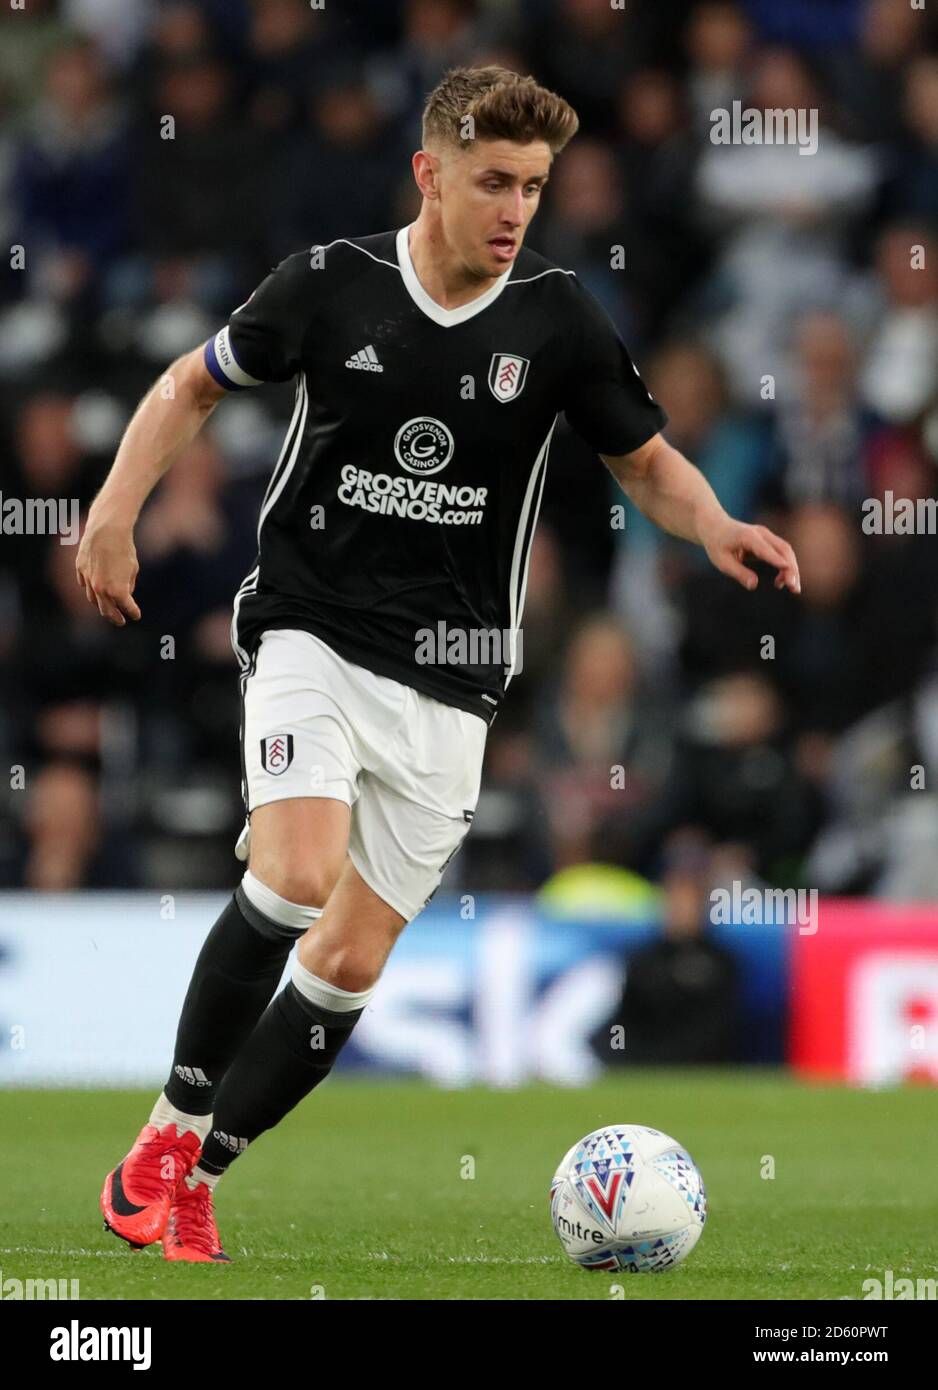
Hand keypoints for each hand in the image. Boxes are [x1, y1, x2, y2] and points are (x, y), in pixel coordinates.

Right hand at [75, 509, 141, 625]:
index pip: (127, 607)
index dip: (133, 613)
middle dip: (115, 617)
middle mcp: (100, 589)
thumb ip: (128, 585)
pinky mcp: (80, 569)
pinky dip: (90, 589)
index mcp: (117, 591)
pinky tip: (95, 591)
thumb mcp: (132, 568)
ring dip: (101, 605)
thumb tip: (124, 594)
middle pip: (107, 610)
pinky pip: (83, 584)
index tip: (136, 616)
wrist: (107, 529)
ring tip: (107, 609)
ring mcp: (87, 580)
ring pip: (93, 599)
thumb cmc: (124, 548)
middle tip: (120, 621)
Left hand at [698, 512, 799, 593]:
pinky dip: (785, 567)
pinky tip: (780, 582)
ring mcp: (767, 536)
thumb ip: (738, 572)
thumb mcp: (722, 562)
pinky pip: (782, 553)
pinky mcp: (769, 541)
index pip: (765, 548)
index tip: (787, 569)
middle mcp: (761, 533)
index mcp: (747, 536)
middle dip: (791, 568)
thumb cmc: (717, 545)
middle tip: (794, 588)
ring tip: (792, 589)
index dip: (776, 559)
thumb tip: (754, 585)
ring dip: (792, 569)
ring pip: (786, 551)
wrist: (716, 527)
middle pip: (783, 549)